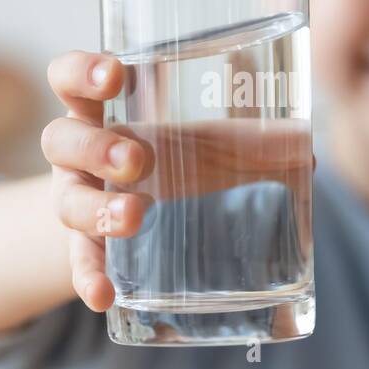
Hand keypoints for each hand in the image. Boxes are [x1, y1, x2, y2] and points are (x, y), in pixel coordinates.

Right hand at [43, 50, 313, 312]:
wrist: (139, 216)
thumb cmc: (178, 160)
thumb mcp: (210, 145)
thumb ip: (253, 142)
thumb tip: (306, 149)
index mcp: (102, 110)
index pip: (69, 77)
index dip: (82, 72)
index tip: (115, 75)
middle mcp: (78, 154)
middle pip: (61, 139)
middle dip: (96, 146)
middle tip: (138, 158)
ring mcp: (77, 201)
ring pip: (66, 201)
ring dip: (97, 210)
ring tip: (134, 217)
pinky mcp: (86, 248)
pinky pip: (80, 264)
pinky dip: (89, 279)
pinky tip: (105, 296)